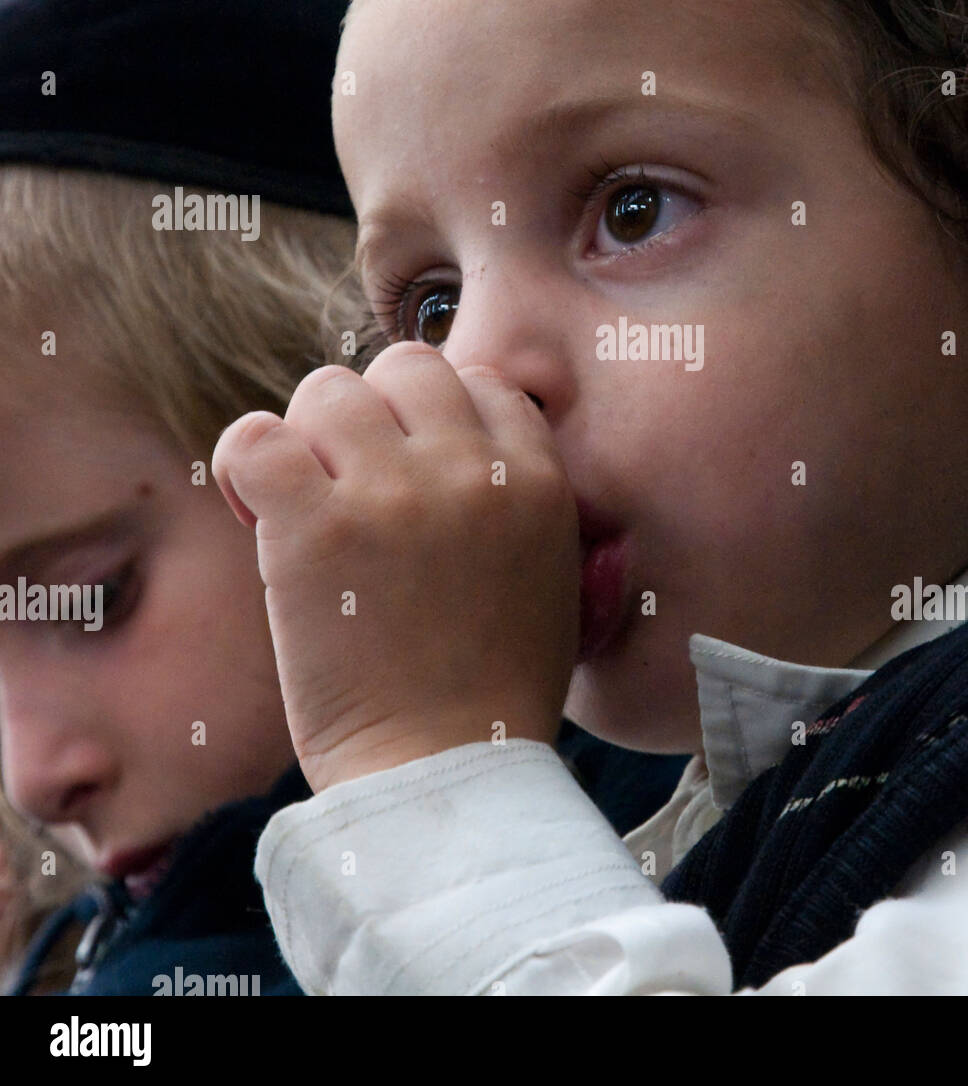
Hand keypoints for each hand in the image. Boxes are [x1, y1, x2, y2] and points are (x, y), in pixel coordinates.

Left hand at [212, 342, 579, 791]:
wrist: (448, 770)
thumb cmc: (498, 687)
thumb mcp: (553, 574)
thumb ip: (523, 499)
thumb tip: (467, 444)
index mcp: (538, 479)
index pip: (480, 383)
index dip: (439, 417)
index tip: (415, 464)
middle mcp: (470, 470)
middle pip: (405, 366)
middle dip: (375, 412)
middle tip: (355, 476)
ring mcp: (392, 493)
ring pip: (329, 389)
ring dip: (311, 436)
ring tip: (308, 498)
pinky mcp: (314, 529)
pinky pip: (258, 439)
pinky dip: (247, 461)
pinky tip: (256, 505)